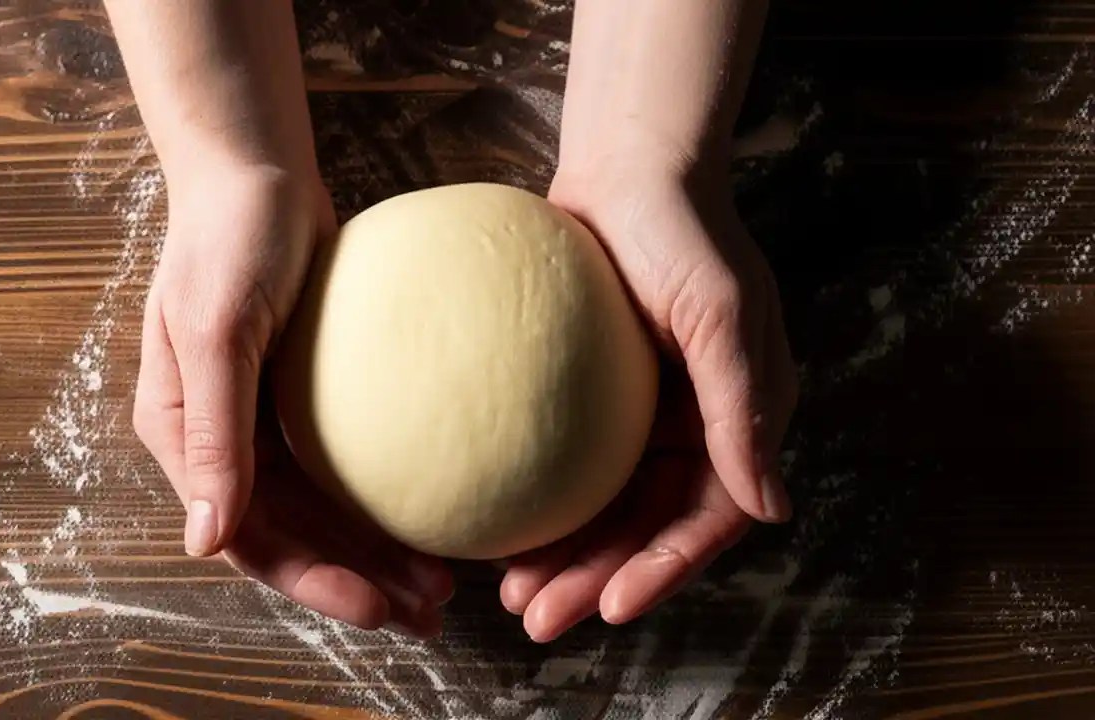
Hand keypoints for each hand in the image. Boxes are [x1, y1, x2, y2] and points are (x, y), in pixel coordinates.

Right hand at [133, 164, 452, 634]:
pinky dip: (387, 492)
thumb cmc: (227, 240)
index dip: (311, 582)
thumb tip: (205, 542)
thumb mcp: (216, 331)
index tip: (377, 609)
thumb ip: (214, 434)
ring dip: (380, 550)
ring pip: (326, 510)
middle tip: (430, 614)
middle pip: (293, 537)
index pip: (247, 537)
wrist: (257, 172)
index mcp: (183, 438)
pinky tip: (438, 508)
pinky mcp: (308, 398)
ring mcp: (266, 422)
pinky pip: (349, 462)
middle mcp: (223, 442)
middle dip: (358, 582)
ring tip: (444, 582)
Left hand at [497, 156, 797, 641]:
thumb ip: (743, 410)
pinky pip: (560, 463)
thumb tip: (770, 509)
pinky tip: (491, 528)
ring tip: (509, 594)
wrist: (627, 168)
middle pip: (644, 528)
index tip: (612, 607)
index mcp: (736, 422)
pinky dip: (534, 500)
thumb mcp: (722, 314)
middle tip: (537, 619)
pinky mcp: (589, 399)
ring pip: (600, 508)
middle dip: (596, 581)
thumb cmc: (683, 230)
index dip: (663, 570)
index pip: (706, 520)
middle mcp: (690, 430)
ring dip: (562, 557)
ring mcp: (637, 418)